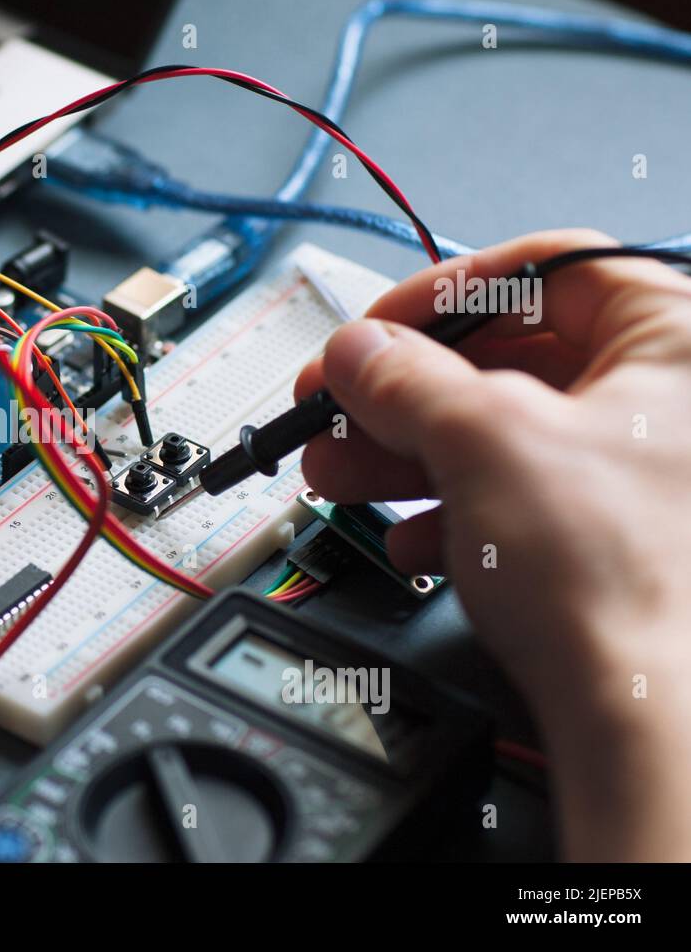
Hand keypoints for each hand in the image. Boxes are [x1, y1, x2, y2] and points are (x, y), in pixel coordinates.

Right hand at [296, 229, 690, 859]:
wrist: (646, 719)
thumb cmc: (625, 582)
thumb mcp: (484, 442)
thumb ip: (405, 378)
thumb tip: (357, 351)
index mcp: (679, 340)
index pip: (545, 273)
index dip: (440, 297)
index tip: (370, 335)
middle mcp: (672, 403)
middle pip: (513, 362)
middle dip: (402, 395)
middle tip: (335, 413)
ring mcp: (649, 477)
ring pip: (506, 438)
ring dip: (408, 457)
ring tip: (340, 477)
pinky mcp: (618, 542)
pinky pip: (522, 501)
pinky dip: (454, 513)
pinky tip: (409, 539)